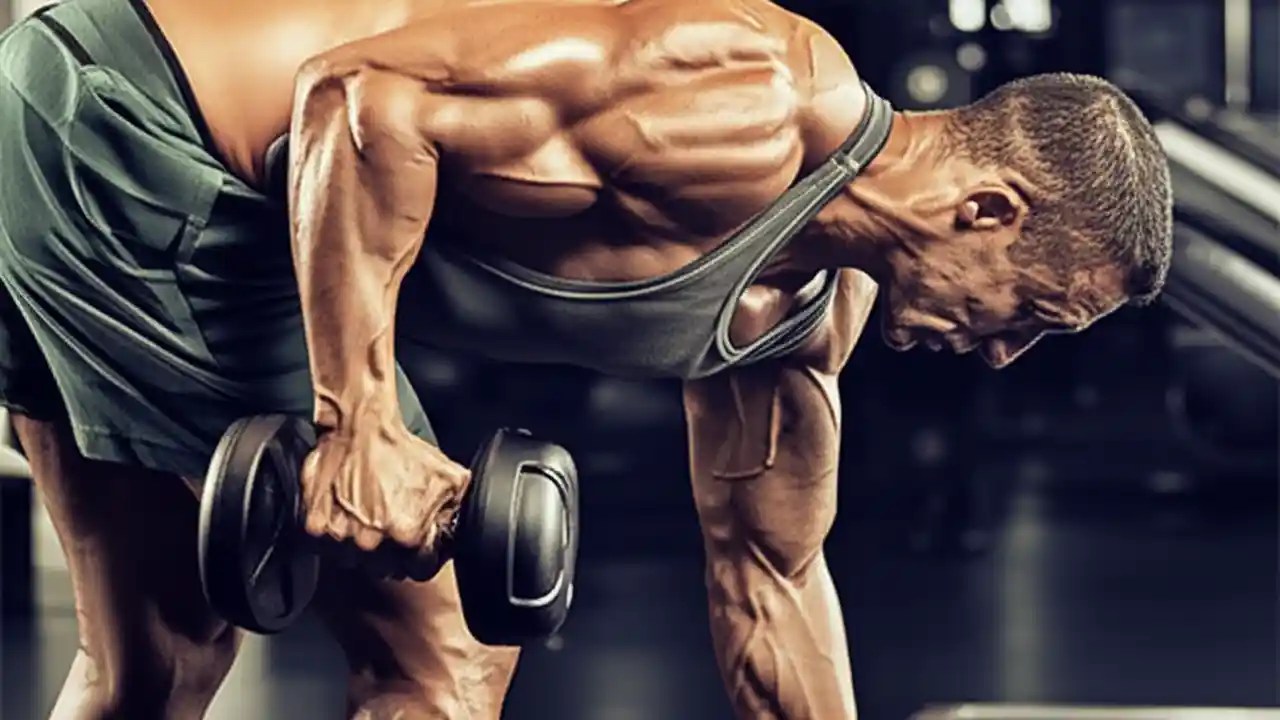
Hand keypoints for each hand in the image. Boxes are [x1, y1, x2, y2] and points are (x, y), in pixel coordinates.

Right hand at [299, 419, 468, 580]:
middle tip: (389, 524)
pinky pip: (327, 548)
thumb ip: (456, 512)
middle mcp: (372, 543)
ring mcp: (341, 538)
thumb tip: (457, 533)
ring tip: (366, 517)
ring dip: (360, 546)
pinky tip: (346, 515)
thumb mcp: (449, 478)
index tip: (416, 545)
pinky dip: (336, 536)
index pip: (419, 571)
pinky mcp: (315, 529)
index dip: (420, 557)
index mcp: (407, 536)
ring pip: (355, 561)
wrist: (362, 427)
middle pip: (386, 569)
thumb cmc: (401, 450)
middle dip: (391, 552)